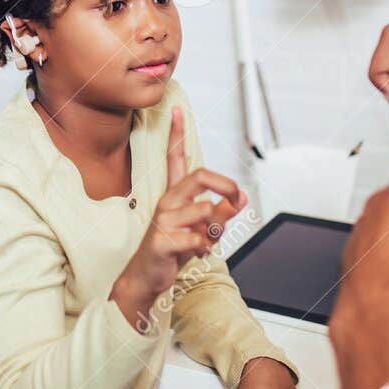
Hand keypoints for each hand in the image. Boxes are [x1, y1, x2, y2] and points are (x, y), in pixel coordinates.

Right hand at [114, 107, 246, 316]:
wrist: (147, 277)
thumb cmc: (173, 250)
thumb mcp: (203, 231)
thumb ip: (221, 215)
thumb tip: (241, 200)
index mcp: (175, 195)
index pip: (175, 158)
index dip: (176, 134)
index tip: (177, 111)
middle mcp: (167, 201)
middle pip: (200, 176)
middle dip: (226, 186)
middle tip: (238, 199)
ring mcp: (163, 219)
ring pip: (205, 210)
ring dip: (216, 229)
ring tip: (207, 241)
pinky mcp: (162, 239)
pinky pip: (197, 238)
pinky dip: (205, 247)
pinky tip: (197, 253)